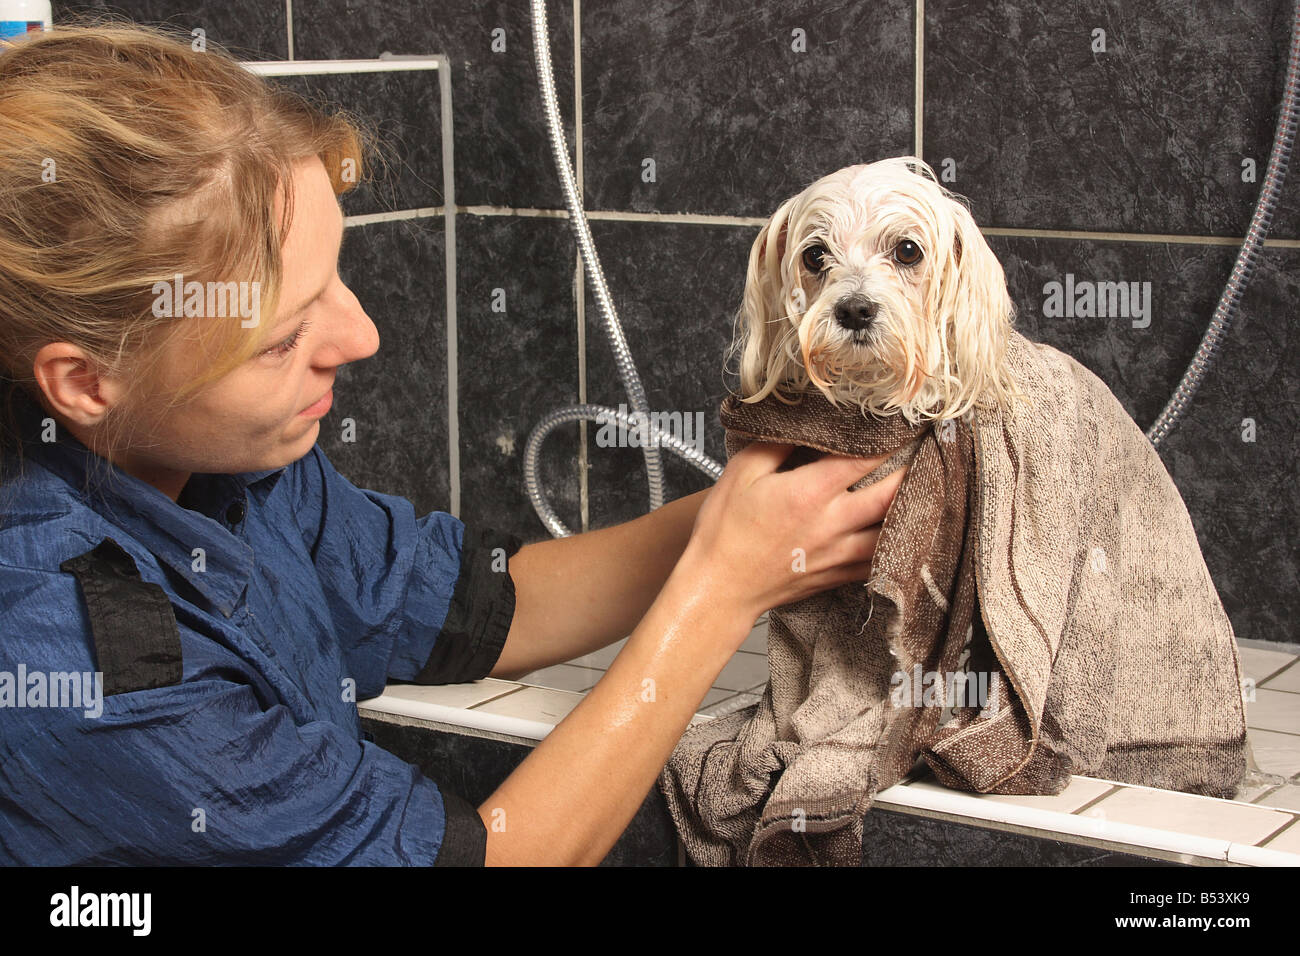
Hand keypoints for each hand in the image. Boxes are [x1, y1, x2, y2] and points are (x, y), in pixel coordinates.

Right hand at [676, 441, 906, 624]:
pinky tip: (907, 532)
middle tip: (931, 450)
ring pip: (893, 530)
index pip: (864, 458)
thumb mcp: (741, 473)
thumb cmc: (725, 530)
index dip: (889, 437)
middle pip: (891, 494)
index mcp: (810, 493)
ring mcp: (838, 553)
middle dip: (914, 469)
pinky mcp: (837, 575)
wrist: (720, 588)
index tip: (905, 423)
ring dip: (913, 508)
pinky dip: (897, 545)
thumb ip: (776, 443)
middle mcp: (832, 523)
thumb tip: (802, 421)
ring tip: (929, 488)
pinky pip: (880, 560)